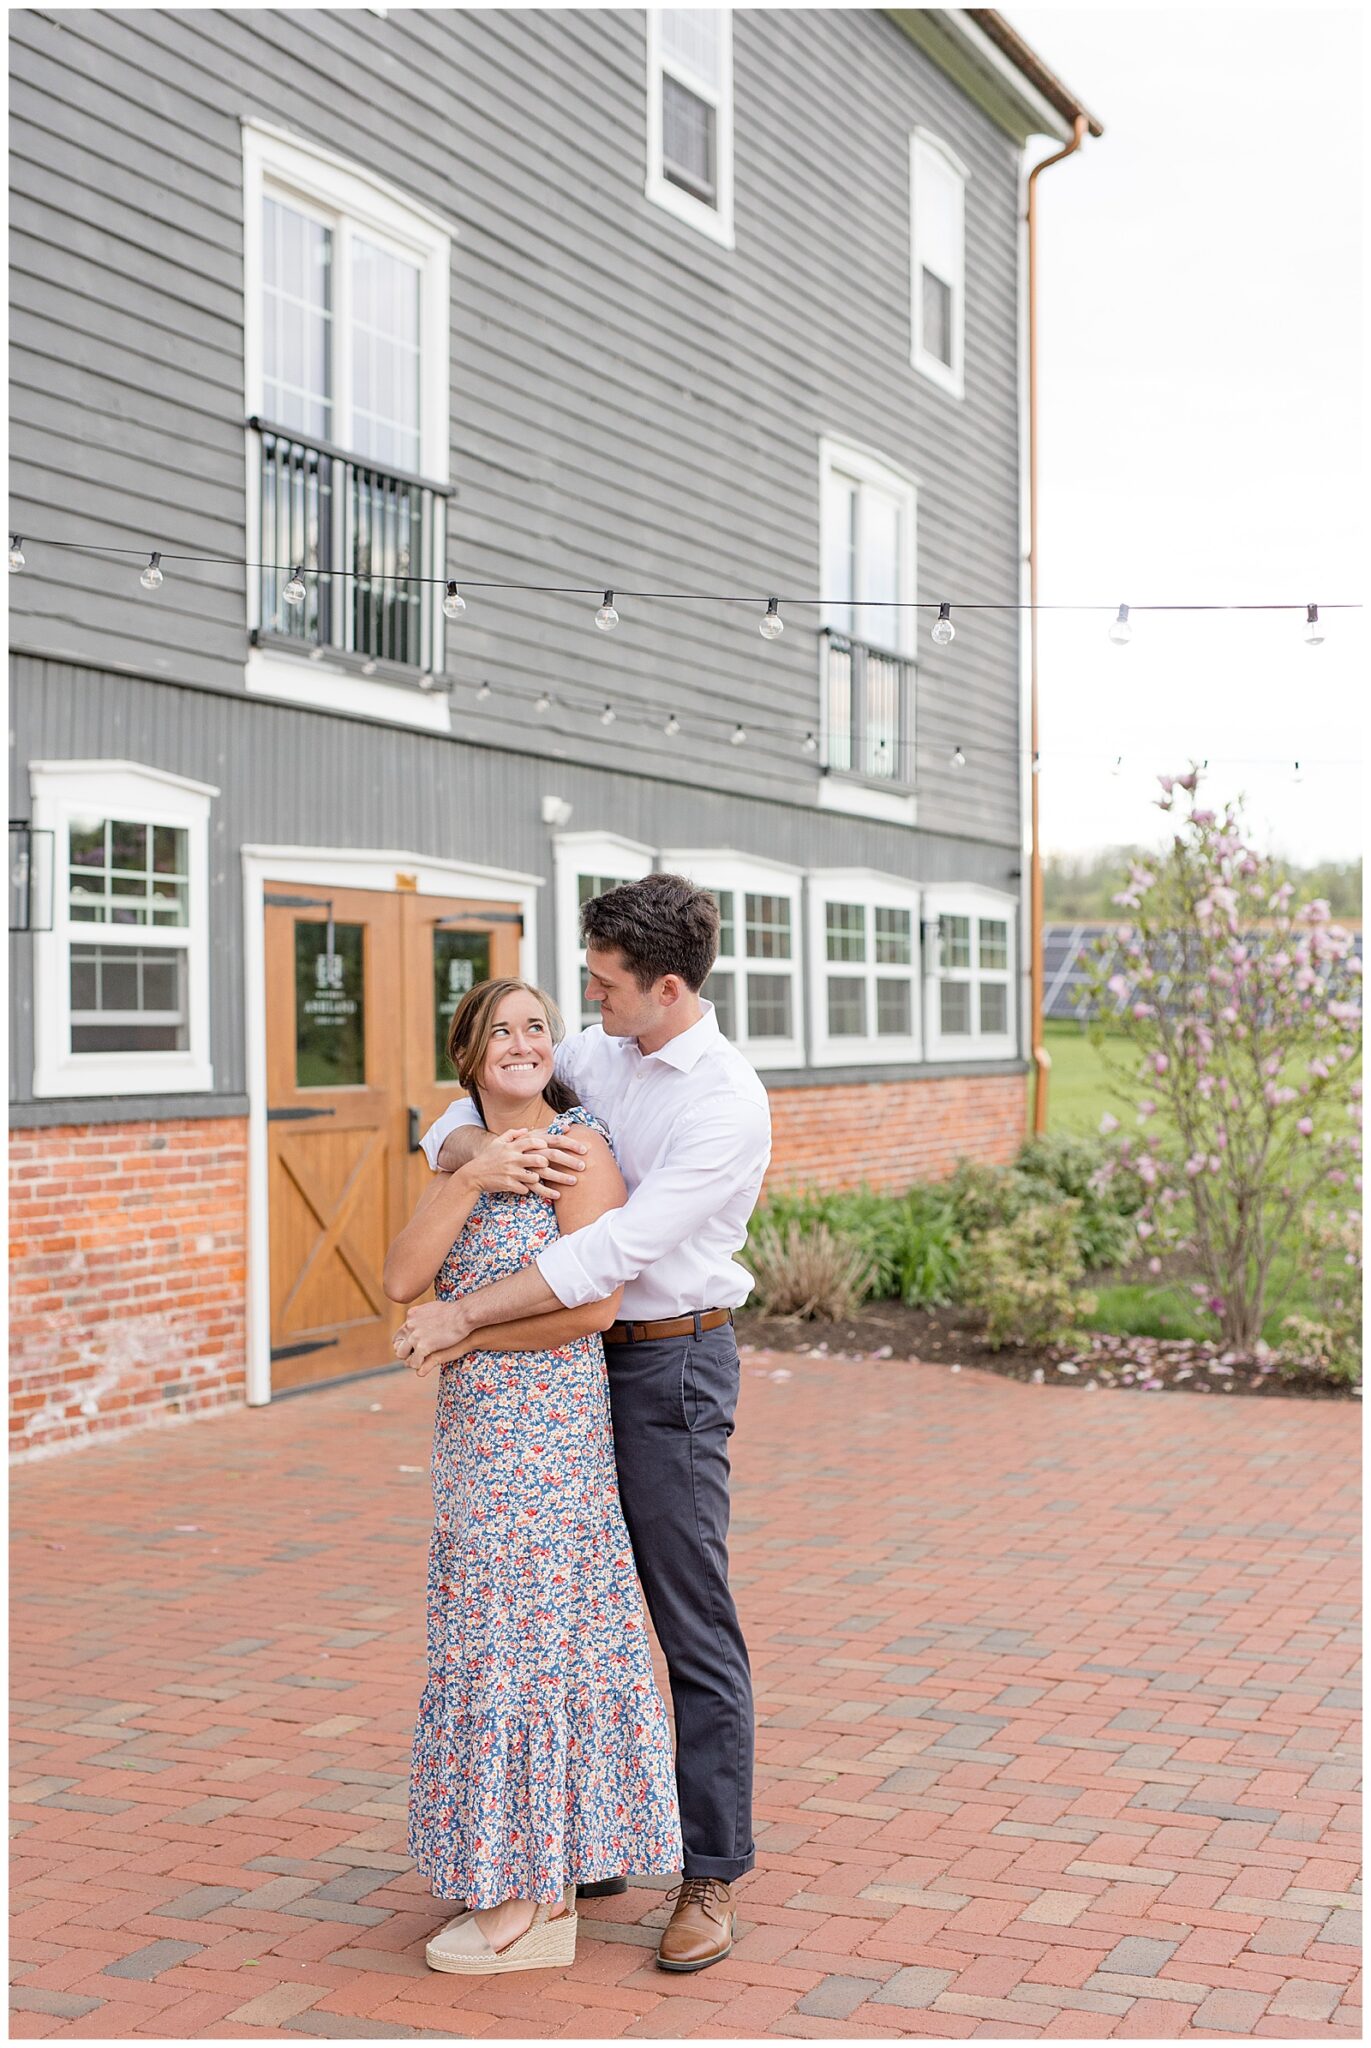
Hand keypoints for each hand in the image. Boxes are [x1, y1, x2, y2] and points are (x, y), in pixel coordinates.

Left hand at [393, 1299, 471, 1376]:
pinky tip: (425, 1364)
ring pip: (402, 1355)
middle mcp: (410, 1325)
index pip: (400, 1333)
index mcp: (412, 1315)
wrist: (462, 1314)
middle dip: (405, 1352)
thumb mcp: (433, 1307)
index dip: (404, 1342)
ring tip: (420, 1361)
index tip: (411, 1347)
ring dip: (410, 1359)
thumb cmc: (455, 1311)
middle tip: (415, 1356)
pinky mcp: (423, 1347)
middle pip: (397, 1344)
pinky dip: (419, 1365)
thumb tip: (426, 1315)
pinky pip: (414, 1362)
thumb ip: (425, 1314)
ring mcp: (415, 1336)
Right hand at [458, 1126, 588, 1201]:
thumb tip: (527, 1129)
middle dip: (566, 1162)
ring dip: (556, 1180)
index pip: (542, 1140)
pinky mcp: (509, 1184)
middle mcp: (515, 1156)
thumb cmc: (488, 1158)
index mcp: (516, 1144)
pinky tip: (554, 1195)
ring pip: (538, 1175)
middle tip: (582, 1166)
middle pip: (546, 1158)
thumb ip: (514, 1134)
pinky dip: (541, 1191)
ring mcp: (512, 1171)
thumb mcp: (499, 1142)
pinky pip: (528, 1188)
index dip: (561, 1143)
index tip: (578, 1147)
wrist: (473, 1175)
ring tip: (571, 1184)